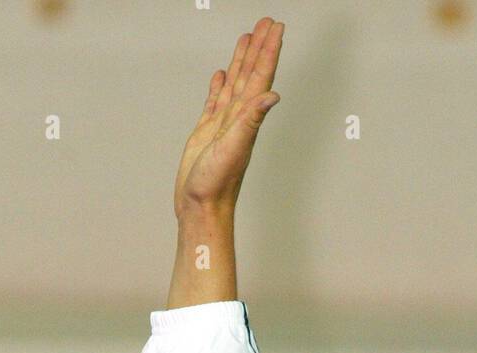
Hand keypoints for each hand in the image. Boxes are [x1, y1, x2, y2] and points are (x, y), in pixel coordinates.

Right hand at [172, 16, 283, 220]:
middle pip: (250, 74)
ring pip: (234, 83)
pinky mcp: (207, 132)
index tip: (276, 28)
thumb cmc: (216, 184)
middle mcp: (238, 118)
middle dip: (259, 47)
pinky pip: (215, 101)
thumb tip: (272, 95)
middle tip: (266, 21)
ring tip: (247, 37)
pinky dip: (219, 85)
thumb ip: (252, 120)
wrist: (201, 207)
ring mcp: (222, 124)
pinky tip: (220, 74)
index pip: (260, 77)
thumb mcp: (235, 148)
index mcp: (246, 118)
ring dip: (241, 61)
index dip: (268, 51)